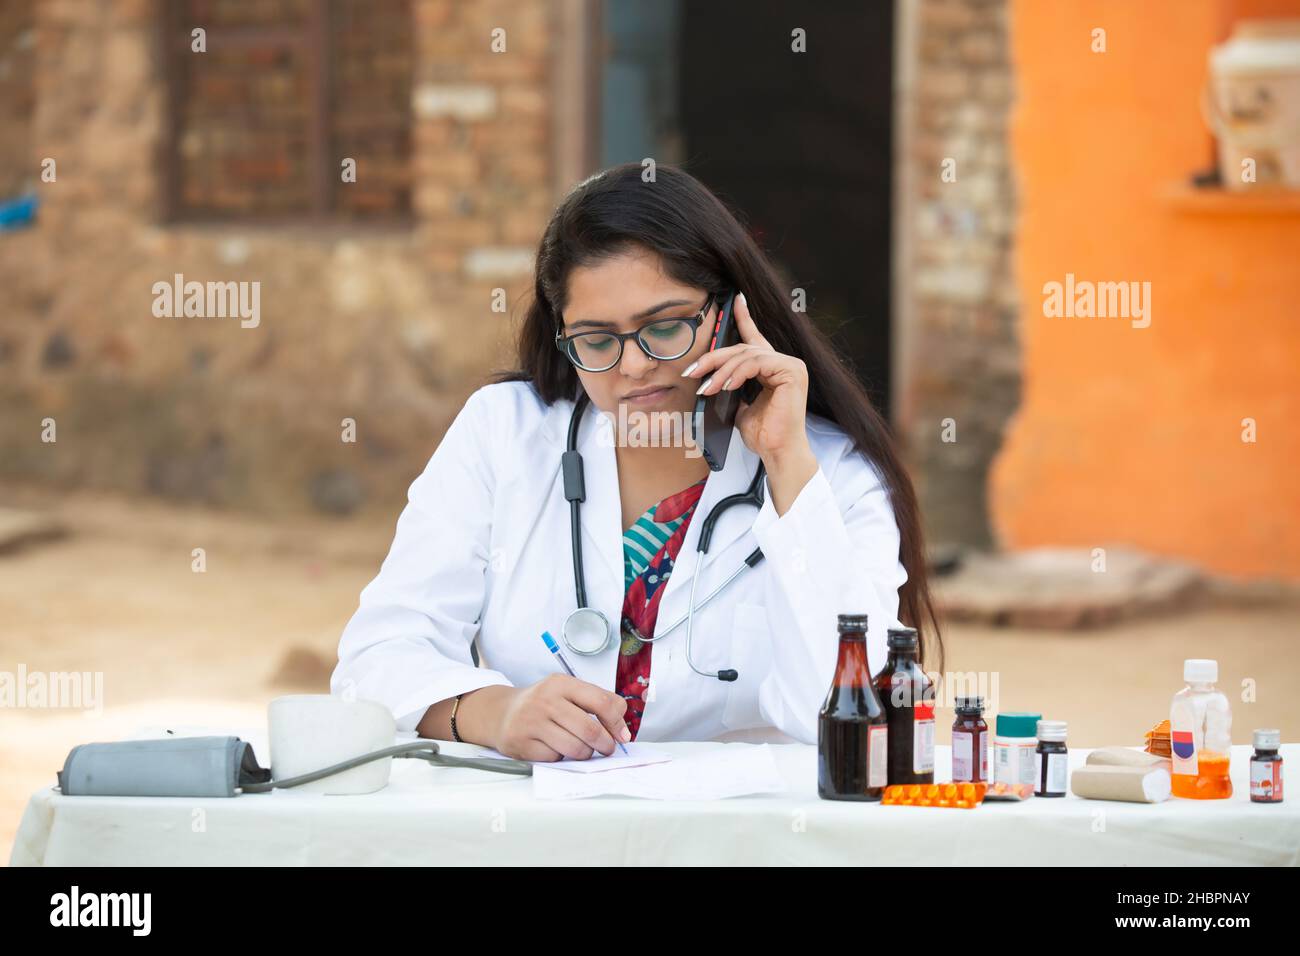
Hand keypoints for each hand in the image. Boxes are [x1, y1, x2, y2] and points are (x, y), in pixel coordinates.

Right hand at [488, 675, 631, 760]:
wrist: (503, 713)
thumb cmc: (543, 704)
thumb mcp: (568, 692)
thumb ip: (597, 702)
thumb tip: (622, 727)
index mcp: (561, 683)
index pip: (602, 702)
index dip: (617, 722)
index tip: (622, 735)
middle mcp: (545, 700)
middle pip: (590, 730)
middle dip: (605, 744)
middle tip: (607, 748)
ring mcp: (532, 722)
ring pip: (575, 748)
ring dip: (585, 754)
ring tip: (583, 749)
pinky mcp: (522, 744)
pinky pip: (555, 759)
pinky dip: (561, 757)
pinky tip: (554, 748)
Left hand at [682, 291, 817, 512]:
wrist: (777, 452)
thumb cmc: (763, 434)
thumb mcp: (738, 407)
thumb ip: (730, 387)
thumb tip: (708, 379)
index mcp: (771, 368)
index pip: (755, 337)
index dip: (744, 317)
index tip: (735, 300)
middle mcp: (783, 362)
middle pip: (742, 348)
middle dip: (714, 358)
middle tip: (693, 371)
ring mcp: (790, 365)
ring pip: (746, 355)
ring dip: (721, 371)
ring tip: (707, 388)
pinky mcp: (792, 370)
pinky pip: (757, 362)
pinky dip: (737, 373)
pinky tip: (726, 385)